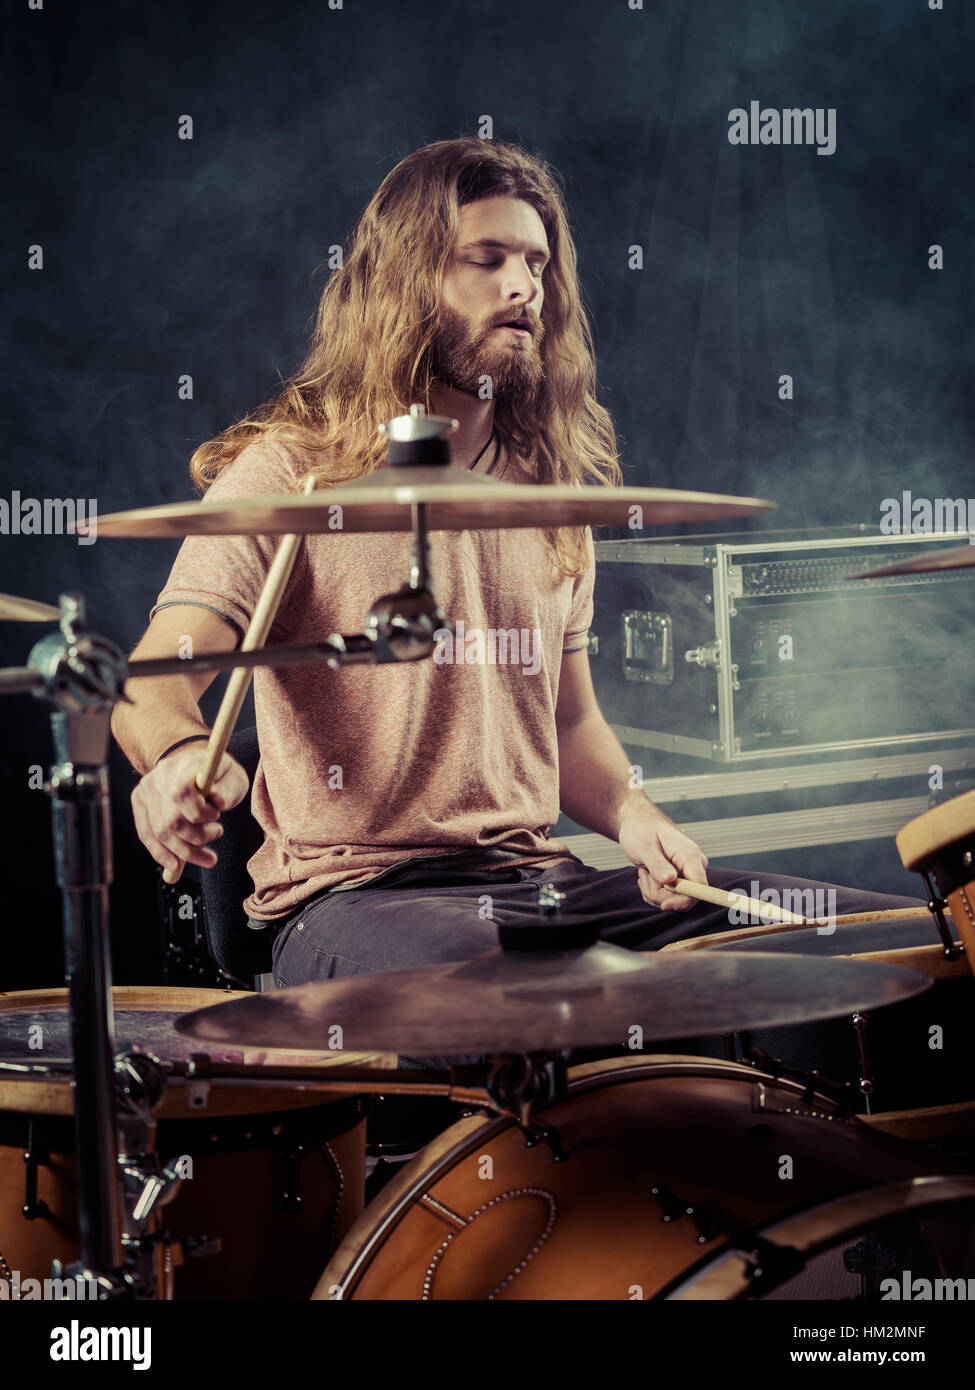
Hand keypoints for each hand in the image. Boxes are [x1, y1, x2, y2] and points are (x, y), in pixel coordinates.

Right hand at [131, 747, 248, 874]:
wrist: (192, 763)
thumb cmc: (217, 774)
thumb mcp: (233, 777)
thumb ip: (228, 789)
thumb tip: (219, 802)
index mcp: (183, 765)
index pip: (181, 791)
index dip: (199, 812)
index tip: (217, 816)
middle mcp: (159, 776)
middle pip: (170, 819)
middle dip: (196, 838)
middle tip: (217, 834)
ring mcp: (146, 788)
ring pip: (159, 832)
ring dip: (183, 852)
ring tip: (207, 856)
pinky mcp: (139, 801)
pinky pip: (146, 834)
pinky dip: (161, 853)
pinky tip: (175, 864)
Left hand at [619, 811, 708, 910]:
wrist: (639, 825)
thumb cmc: (641, 830)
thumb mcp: (644, 847)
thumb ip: (657, 864)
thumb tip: (671, 880)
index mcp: (690, 855)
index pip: (700, 887)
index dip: (684, 900)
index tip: (664, 904)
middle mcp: (694, 866)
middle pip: (685, 898)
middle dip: (660, 894)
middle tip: (644, 877)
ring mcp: (688, 874)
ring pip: (674, 900)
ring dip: (654, 892)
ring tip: (645, 872)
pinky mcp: (680, 881)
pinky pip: (669, 898)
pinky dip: (654, 891)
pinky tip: (648, 876)